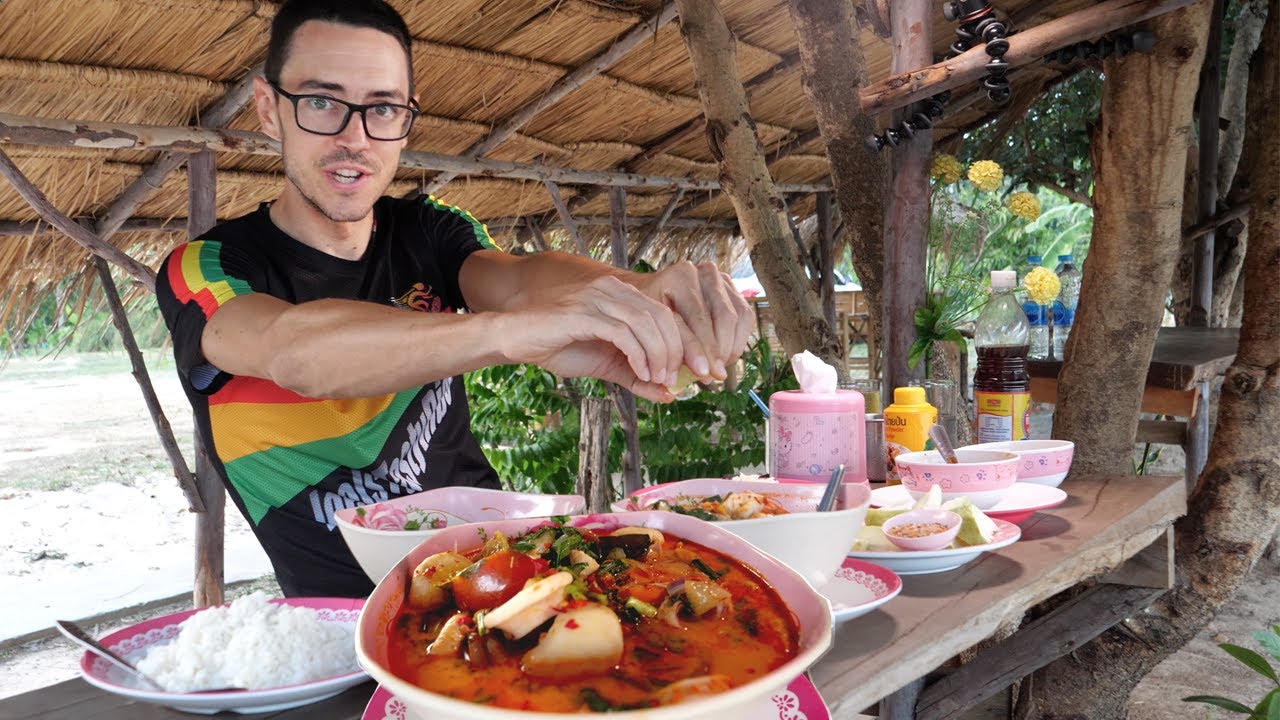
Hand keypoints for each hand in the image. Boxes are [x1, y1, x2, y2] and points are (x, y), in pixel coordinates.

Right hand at [495, 275, 684, 400]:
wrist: (516, 340)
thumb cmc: (560, 347)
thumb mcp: (607, 365)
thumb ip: (637, 376)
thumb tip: (669, 395)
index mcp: (622, 295)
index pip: (666, 313)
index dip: (682, 344)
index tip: (687, 373)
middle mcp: (612, 290)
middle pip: (662, 316)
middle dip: (676, 350)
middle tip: (675, 379)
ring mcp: (597, 298)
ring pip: (646, 322)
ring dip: (659, 355)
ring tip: (659, 379)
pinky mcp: (583, 312)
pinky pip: (623, 332)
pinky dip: (639, 355)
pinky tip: (642, 373)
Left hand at [630, 261, 753, 380]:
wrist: (653, 295)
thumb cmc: (649, 317)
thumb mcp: (651, 330)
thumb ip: (668, 352)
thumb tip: (685, 384)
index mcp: (681, 277)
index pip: (700, 318)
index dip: (704, 350)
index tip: (705, 376)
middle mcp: (704, 272)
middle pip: (724, 316)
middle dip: (720, 350)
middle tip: (716, 375)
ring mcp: (721, 278)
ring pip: (739, 317)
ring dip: (732, 347)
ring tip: (720, 368)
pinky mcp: (732, 288)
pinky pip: (745, 316)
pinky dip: (738, 339)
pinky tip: (725, 356)